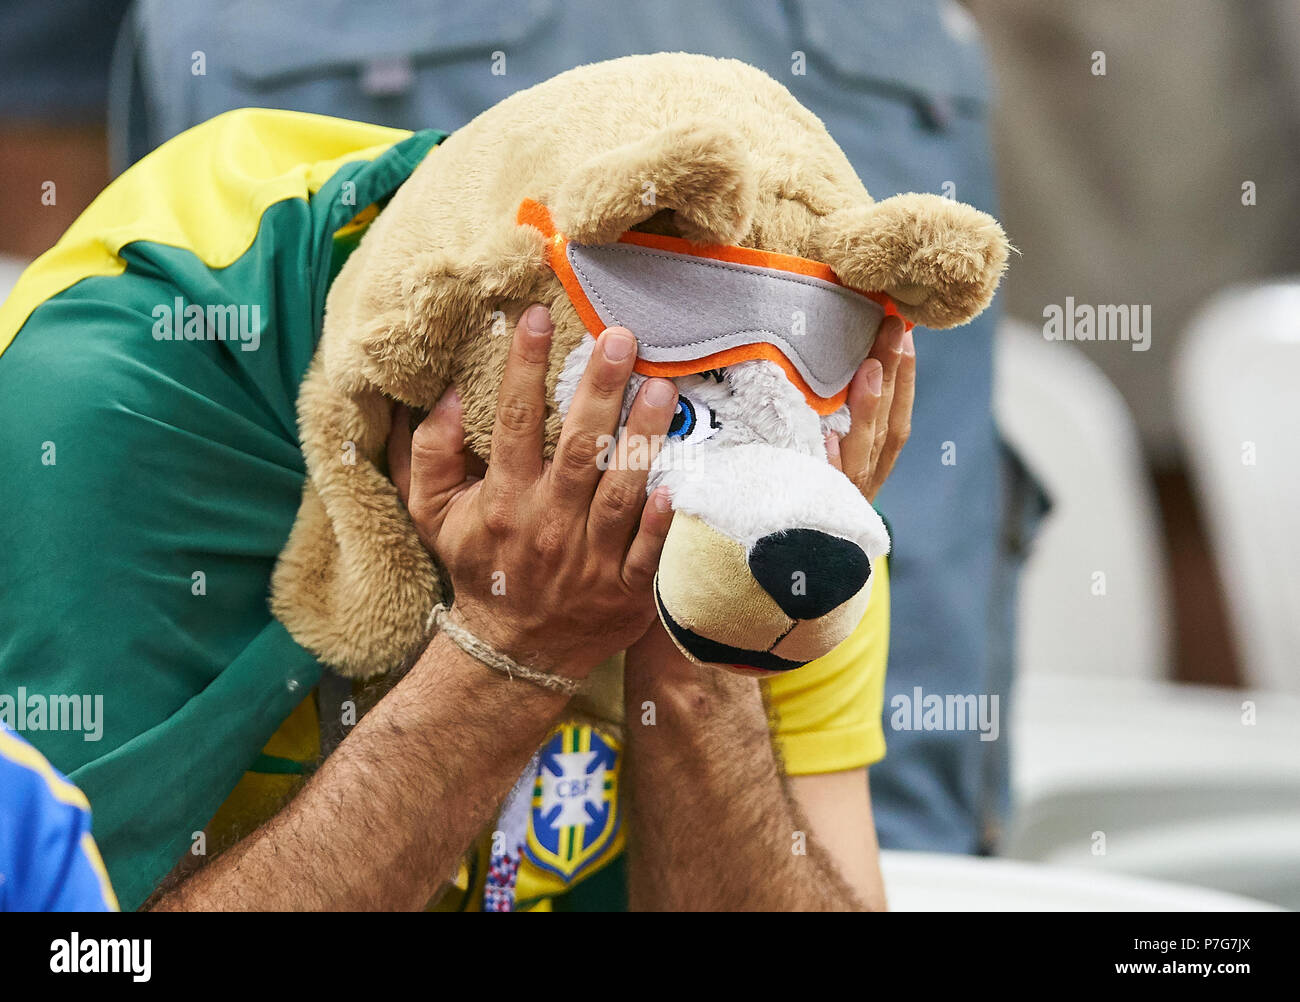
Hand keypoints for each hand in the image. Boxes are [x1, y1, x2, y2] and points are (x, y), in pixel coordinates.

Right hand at [386, 304, 677, 679]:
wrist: (515, 650)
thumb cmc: (481, 570)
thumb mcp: (435, 516)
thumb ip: (432, 455)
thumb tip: (446, 396)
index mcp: (506, 500)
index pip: (514, 422)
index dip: (523, 366)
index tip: (536, 316)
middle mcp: (549, 524)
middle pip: (578, 448)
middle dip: (600, 390)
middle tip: (621, 338)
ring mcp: (591, 559)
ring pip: (620, 492)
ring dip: (643, 440)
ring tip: (663, 388)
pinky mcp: (626, 590)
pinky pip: (647, 553)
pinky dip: (659, 523)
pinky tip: (675, 483)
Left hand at [825, 315, 915, 501]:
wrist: (805, 550)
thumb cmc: (820, 488)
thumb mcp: (842, 453)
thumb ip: (854, 417)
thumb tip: (864, 359)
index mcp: (877, 462)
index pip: (898, 416)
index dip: (906, 377)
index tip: (907, 334)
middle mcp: (866, 476)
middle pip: (884, 425)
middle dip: (891, 376)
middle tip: (892, 329)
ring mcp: (843, 491)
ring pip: (861, 450)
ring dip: (866, 410)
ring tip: (869, 369)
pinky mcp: (816, 503)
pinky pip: (822, 483)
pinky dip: (828, 461)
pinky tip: (826, 436)